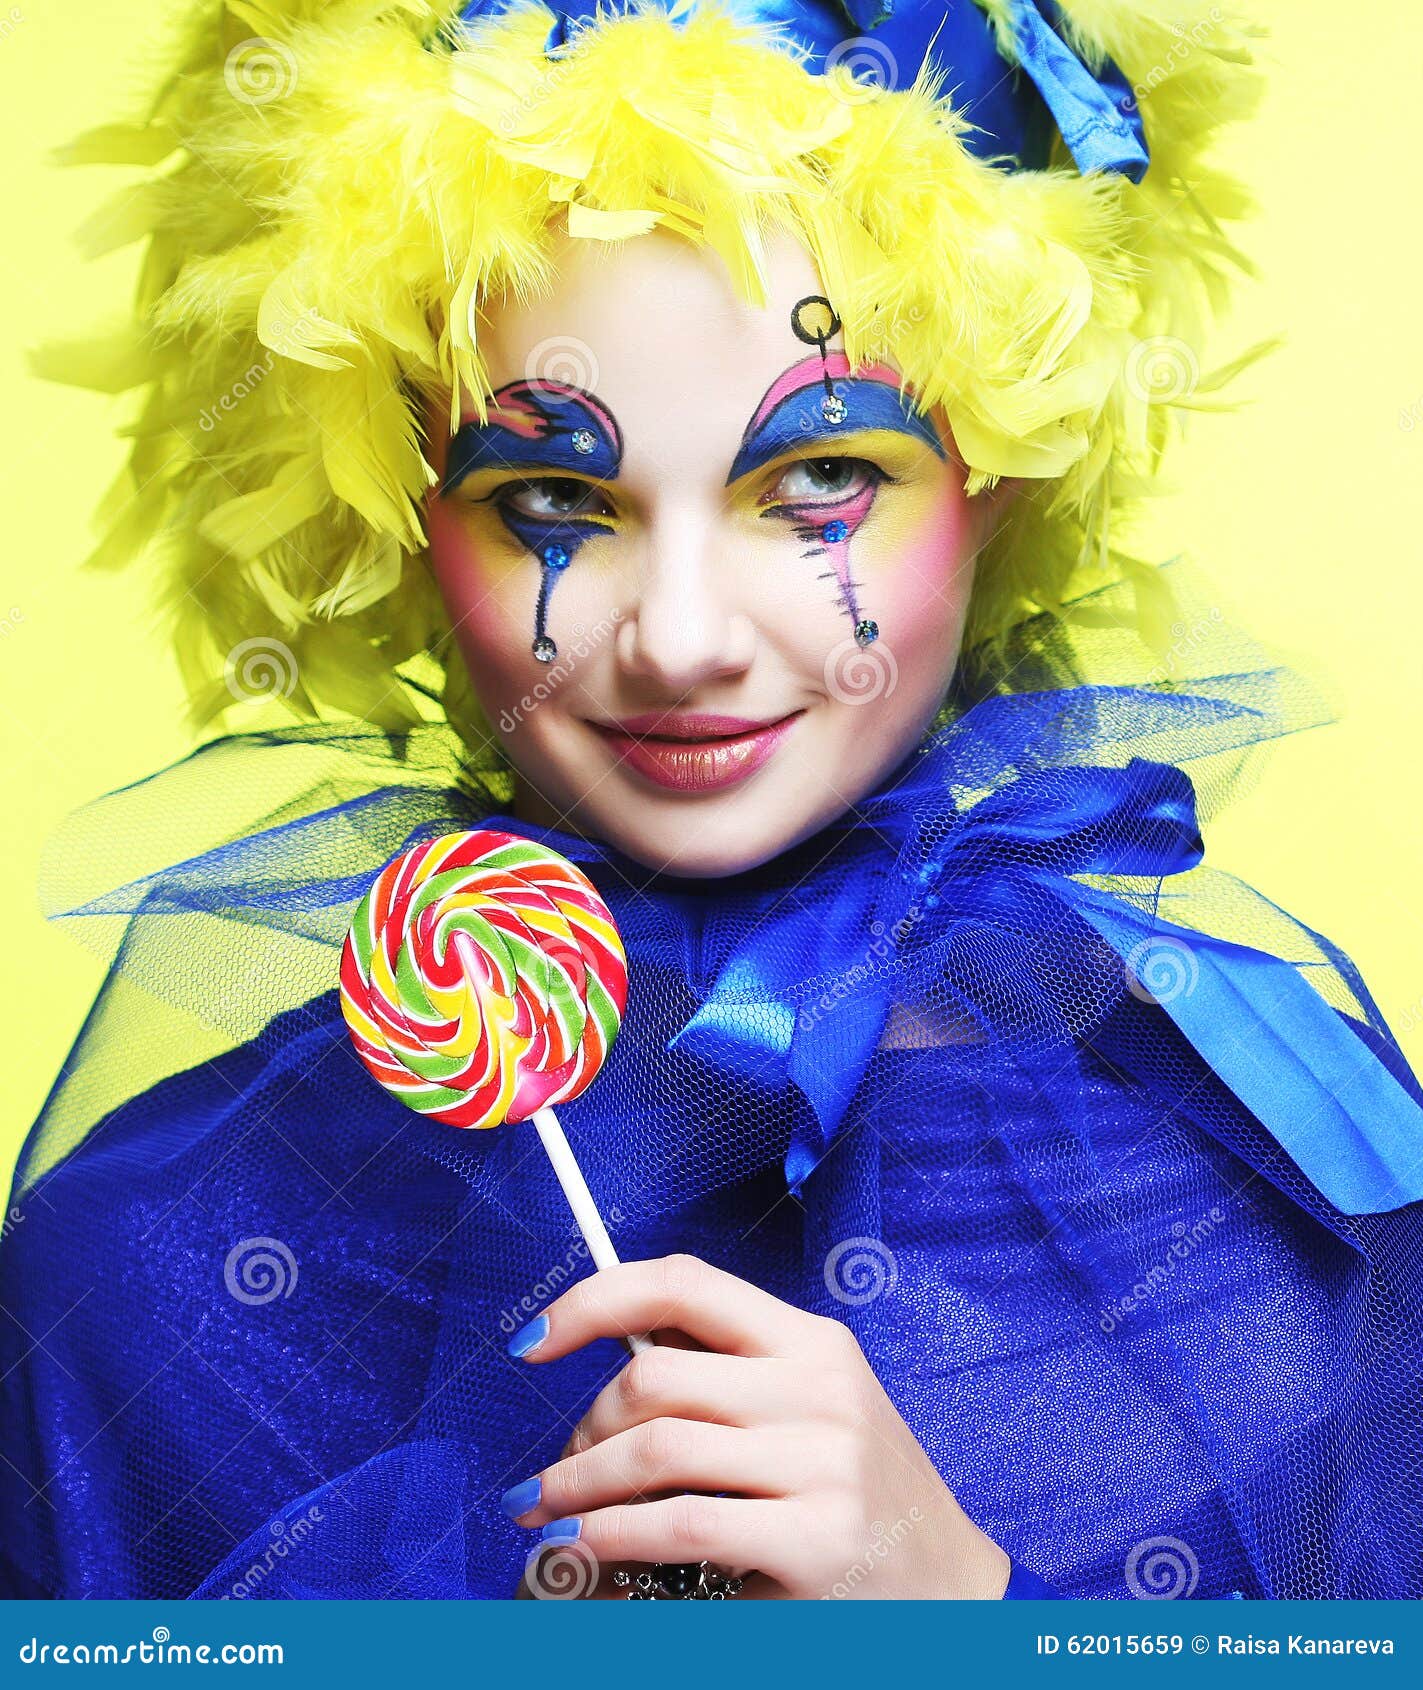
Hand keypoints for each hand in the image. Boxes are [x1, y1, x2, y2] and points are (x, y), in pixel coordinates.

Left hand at [504, 1253, 1009, 1598]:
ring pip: (655, 1448)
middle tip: (555, 1475)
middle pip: (654, 1375)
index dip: (594, 1300)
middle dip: (582, 1426)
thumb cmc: (859, 1492)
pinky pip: (680, 1523)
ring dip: (576, 1484)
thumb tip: (613, 1355)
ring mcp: (822, 1461)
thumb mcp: (809, 1407)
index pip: (684, 1283)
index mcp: (810, 1340)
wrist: (952, 1589)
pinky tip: (583, 1547)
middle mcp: (819, 1386)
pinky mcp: (815, 1538)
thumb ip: (727, 1374)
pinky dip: (611, 1535)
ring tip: (544, 1513)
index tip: (534, 1341)